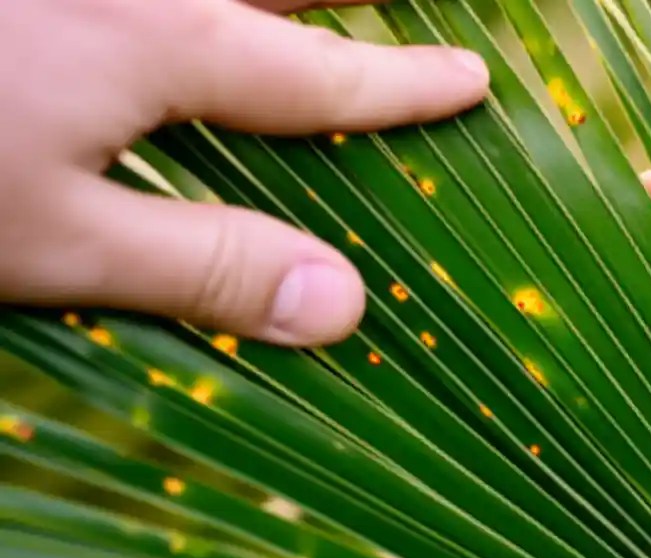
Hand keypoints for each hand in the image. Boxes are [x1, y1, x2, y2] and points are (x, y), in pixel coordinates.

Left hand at [0, 0, 488, 344]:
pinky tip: (189, 27)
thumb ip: (199, 264)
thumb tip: (345, 306)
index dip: (404, 86)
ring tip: (341, 6)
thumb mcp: (50, 236)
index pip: (320, 76)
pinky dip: (213, 6)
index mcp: (167, 40)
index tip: (471, 81)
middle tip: (427, 3)